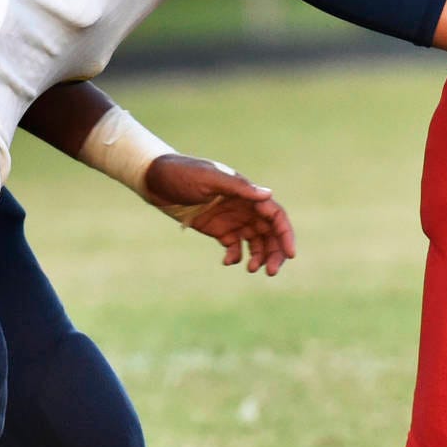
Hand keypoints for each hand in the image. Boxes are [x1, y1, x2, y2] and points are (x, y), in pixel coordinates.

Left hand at [141, 154, 295, 275]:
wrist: (156, 179)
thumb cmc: (183, 173)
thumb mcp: (210, 178)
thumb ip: (238, 188)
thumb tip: (268, 194)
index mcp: (246, 193)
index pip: (275, 215)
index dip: (286, 234)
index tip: (290, 254)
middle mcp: (244, 207)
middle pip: (270, 233)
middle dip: (275, 252)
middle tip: (270, 272)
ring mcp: (232, 219)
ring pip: (256, 242)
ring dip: (259, 257)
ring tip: (251, 270)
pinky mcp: (219, 229)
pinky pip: (235, 246)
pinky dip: (236, 256)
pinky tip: (228, 261)